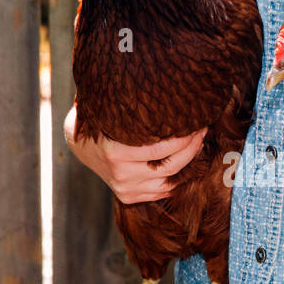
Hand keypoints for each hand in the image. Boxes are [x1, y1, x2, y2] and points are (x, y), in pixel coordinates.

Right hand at [64, 104, 205, 203]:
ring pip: (170, 181)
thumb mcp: (112, 112)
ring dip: (189, 163)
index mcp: (114, 152)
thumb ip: (134, 107)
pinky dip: (178, 178)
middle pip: (170, 165)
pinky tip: (187, 162)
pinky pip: (162, 191)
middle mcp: (121, 174)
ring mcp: (126, 188)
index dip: (184, 137)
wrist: (81, 146)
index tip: (197, 122)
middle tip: (202, 131)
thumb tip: (168, 86)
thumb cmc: (102, 122)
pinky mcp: (129, 197)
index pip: (161, 148)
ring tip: (198, 144)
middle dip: (191, 148)